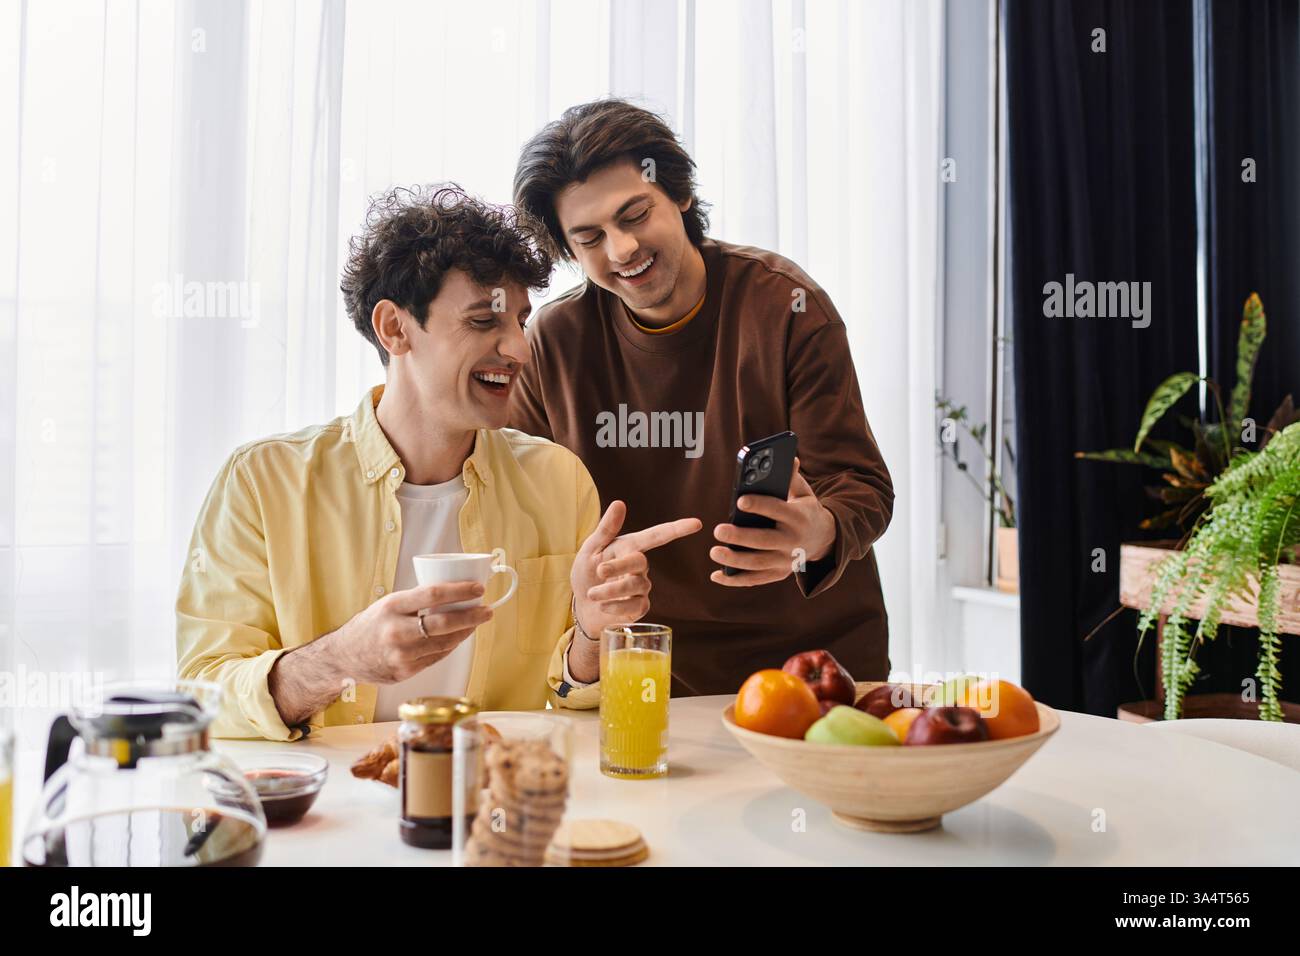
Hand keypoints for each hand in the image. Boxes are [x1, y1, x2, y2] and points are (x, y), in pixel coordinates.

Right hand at [337, 581, 492, 683]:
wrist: (344, 656)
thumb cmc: (371, 625)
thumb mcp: (388, 604)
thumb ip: (416, 601)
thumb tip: (455, 595)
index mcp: (392, 607)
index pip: (433, 594)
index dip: (460, 591)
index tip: (478, 588)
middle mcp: (396, 631)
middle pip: (444, 623)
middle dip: (471, 616)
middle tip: (487, 610)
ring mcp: (400, 654)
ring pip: (444, 643)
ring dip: (465, 632)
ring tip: (476, 622)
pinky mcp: (404, 672)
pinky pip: (436, 657)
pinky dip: (450, 647)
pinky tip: (457, 638)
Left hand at [572, 500, 701, 638]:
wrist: (581, 607)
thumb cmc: (586, 573)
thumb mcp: (590, 549)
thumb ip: (606, 528)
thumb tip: (620, 502)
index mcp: (629, 547)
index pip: (657, 536)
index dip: (677, 529)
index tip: (697, 523)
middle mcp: (640, 566)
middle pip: (639, 561)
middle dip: (618, 566)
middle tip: (599, 571)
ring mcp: (642, 587)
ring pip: (635, 585)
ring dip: (609, 590)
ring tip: (592, 594)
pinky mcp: (640, 607)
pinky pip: (635, 606)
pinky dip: (615, 607)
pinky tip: (603, 606)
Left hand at [710, 457, 836, 586]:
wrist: (824, 539)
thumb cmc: (805, 510)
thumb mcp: (804, 493)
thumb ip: (791, 478)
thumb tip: (787, 457)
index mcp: (798, 517)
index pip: (778, 510)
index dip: (760, 505)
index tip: (740, 500)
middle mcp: (793, 541)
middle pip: (765, 540)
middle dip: (740, 537)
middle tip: (717, 530)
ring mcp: (786, 560)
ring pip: (758, 563)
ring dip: (735, 560)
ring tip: (714, 551)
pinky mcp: (779, 573)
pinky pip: (755, 579)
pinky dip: (735, 580)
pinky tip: (716, 576)